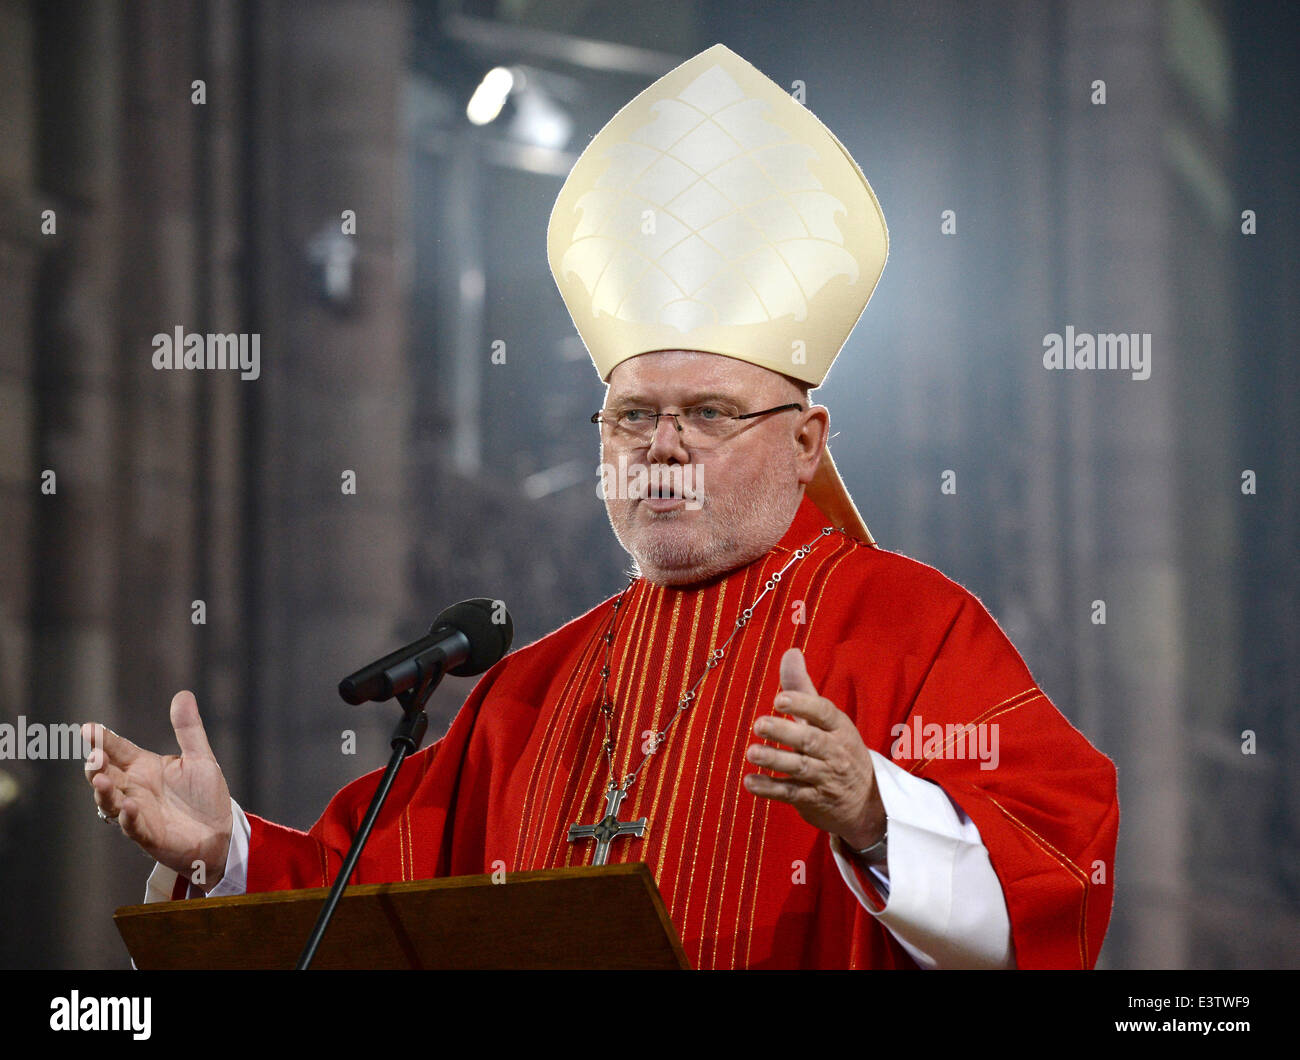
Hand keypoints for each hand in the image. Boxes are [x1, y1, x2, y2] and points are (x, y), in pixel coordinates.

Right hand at [82, 691, 232, 889]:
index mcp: (144, 767)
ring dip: (104, 791)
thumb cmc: (205, 796)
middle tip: (94, 755)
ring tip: (100, 779)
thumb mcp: (200, 757)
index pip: (118, 749)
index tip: (88, 728)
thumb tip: (183, 694)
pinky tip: (127, 806)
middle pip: (107, 774)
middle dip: (97, 766)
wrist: (219, 832)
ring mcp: (138, 812)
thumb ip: (189, 729)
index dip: (103, 739)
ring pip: (111, 801)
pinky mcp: (148, 835)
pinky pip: (132, 826)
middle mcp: (135, 788)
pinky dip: (127, 817)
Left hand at [743, 648, 884, 849]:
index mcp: (839, 727)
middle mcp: (834, 752)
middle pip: (810, 741)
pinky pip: (790, 793)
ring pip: (799, 767)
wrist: (867, 803)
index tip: (779, 699)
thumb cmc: (839, 750)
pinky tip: (750, 782)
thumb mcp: (827, 720)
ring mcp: (824, 777)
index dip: (802, 705)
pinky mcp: (812, 799)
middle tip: (759, 724)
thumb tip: (790, 652)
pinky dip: (770, 789)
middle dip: (784, 732)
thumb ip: (803, 688)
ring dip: (775, 760)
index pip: (822, 712)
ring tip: (752, 752)